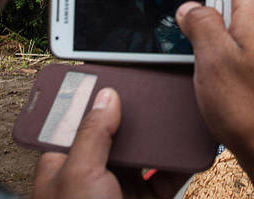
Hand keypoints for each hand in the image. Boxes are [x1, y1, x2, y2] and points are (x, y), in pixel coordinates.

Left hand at [32, 89, 185, 198]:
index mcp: (62, 162)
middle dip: (134, 109)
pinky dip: (180, 162)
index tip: (110, 67)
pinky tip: (191, 145)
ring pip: (144, 149)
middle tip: (154, 81)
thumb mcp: (79, 175)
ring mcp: (120, 188)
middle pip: (115, 129)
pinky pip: (166, 174)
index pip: (75, 117)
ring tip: (176, 106)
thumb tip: (105, 96)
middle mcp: (91, 172)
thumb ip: (93, 134)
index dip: (90, 93)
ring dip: (161, 132)